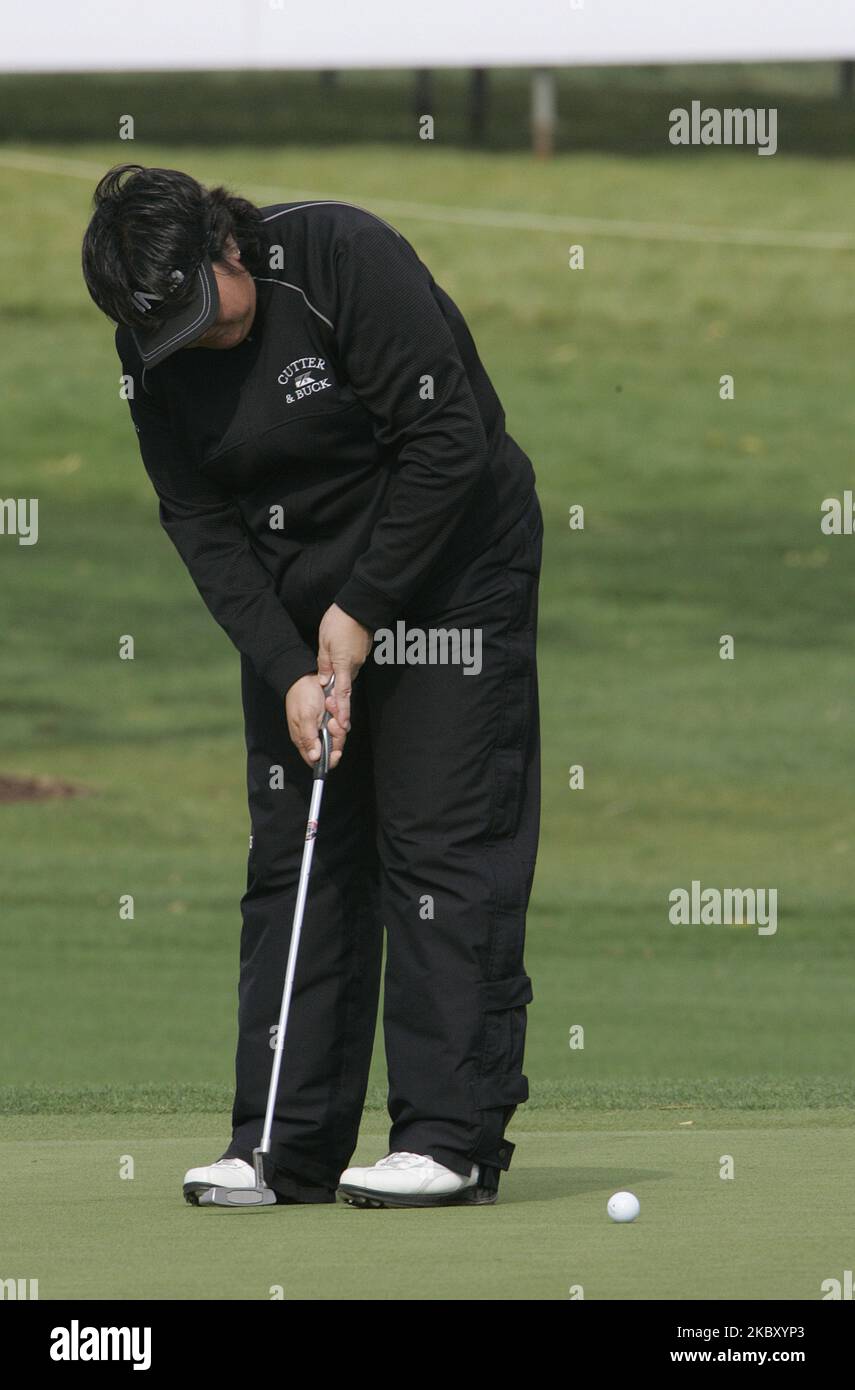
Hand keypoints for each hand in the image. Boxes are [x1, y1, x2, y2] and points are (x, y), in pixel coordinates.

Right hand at [285, 673, 347, 770]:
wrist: (305, 675)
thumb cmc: (302, 695)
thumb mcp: (305, 717)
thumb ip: (309, 738)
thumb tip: (314, 757)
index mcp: (304, 740)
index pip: (317, 761)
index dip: (328, 759)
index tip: (336, 752)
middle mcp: (314, 735)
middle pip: (332, 748)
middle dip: (336, 735)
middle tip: (331, 721)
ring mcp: (322, 727)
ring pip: (338, 735)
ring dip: (338, 722)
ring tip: (330, 707)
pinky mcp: (330, 718)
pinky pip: (341, 723)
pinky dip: (339, 714)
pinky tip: (332, 705)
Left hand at [317, 603, 372, 734]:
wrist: (359, 605)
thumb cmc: (339, 621)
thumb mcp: (324, 643)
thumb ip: (324, 664)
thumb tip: (324, 682)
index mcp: (344, 664)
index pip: (343, 693)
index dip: (343, 710)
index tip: (343, 725)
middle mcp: (355, 665)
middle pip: (345, 687)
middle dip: (339, 701)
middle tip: (330, 711)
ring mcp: (360, 658)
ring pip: (348, 677)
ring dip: (340, 685)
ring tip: (329, 690)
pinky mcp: (361, 652)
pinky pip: (351, 667)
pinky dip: (344, 672)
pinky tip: (336, 669)